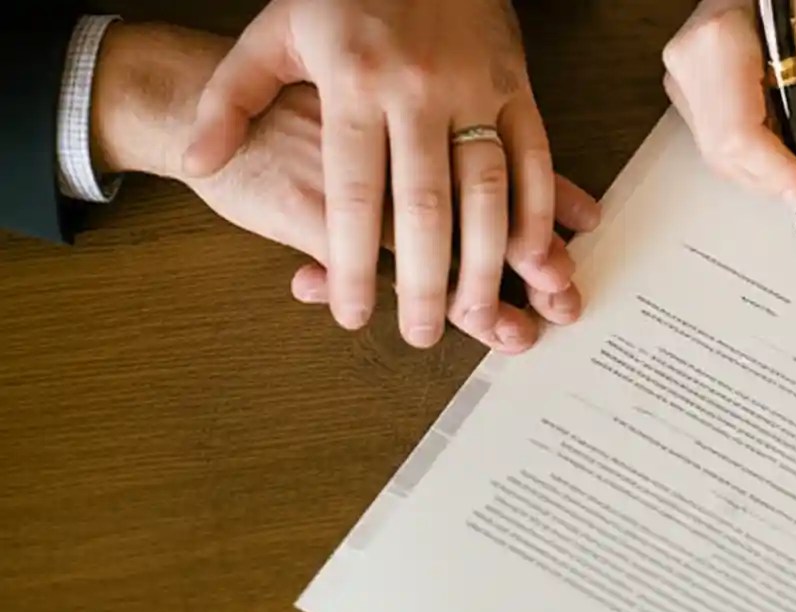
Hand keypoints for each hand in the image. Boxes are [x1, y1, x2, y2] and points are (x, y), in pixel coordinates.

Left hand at [182, 0, 567, 350]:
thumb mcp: (273, 33)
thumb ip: (230, 99)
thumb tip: (200, 162)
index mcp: (354, 82)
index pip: (354, 192)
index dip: (354, 260)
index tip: (353, 313)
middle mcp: (418, 90)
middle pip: (425, 204)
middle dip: (426, 281)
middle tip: (422, 334)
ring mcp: (474, 86)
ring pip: (487, 187)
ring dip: (486, 258)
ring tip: (475, 312)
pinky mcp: (514, 82)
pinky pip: (534, 153)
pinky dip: (537, 206)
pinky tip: (530, 251)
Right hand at [662, 0, 795, 209]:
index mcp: (720, 42)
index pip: (739, 135)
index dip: (775, 174)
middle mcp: (689, 64)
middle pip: (724, 156)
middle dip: (772, 179)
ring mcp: (680, 80)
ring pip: (717, 158)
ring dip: (762, 170)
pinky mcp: (683, 92)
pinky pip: (714, 144)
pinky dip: (750, 154)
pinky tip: (774, 136)